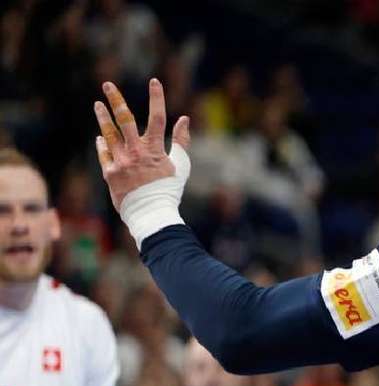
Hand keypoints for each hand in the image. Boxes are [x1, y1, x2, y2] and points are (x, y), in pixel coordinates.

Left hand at [93, 78, 189, 210]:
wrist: (152, 214)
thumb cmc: (169, 190)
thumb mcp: (180, 166)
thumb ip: (181, 141)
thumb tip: (184, 120)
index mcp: (154, 150)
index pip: (157, 118)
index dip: (157, 98)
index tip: (154, 81)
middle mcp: (135, 152)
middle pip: (125, 119)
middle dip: (116, 99)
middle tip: (107, 85)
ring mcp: (120, 162)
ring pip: (109, 134)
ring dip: (103, 117)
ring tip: (98, 105)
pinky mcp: (110, 173)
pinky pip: (104, 154)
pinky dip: (104, 144)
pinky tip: (102, 136)